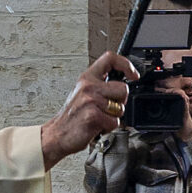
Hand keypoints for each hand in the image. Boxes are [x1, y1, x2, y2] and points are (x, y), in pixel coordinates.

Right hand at [39, 51, 139, 169]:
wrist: (57, 134)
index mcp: (87, 78)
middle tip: (105, 109)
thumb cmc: (72, 116)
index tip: (134, 75)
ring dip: (113, 117)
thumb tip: (123, 83)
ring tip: (98, 118)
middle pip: (123, 89)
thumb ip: (101, 85)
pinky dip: (108, 128)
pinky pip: (115, 122)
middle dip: (120, 102)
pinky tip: (96, 126)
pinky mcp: (94, 115)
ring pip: (120, 108)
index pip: (110, 58)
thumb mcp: (84, 93)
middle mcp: (89, 86)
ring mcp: (91, 100)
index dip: (126, 64)